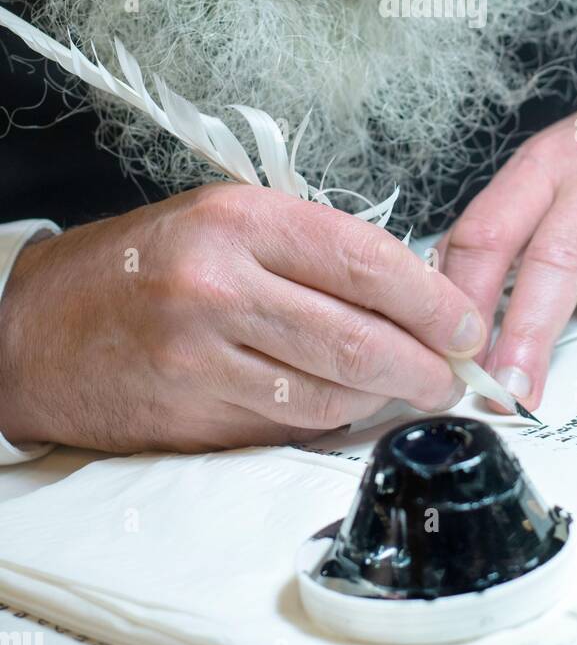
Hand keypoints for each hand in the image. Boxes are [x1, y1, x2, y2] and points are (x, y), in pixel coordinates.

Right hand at [0, 183, 485, 452]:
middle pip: (357, 336)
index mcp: (238, 220)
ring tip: (407, 389)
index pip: (364, 258)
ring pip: (330, 391)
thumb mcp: (222, 220)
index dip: (430, 298)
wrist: (39, 328)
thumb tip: (407, 293)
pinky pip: (287, 424)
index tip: (466, 321)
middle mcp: (220, 284)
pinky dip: (327, 419)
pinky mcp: (193, 413)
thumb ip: (308, 249)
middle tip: (454, 375)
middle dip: (424, 364)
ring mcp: (203, 356)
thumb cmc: (142, 264)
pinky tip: (342, 404)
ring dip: (382, 398)